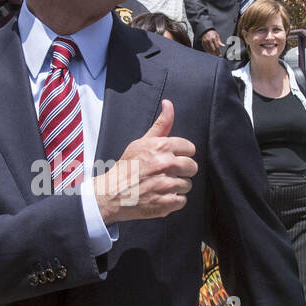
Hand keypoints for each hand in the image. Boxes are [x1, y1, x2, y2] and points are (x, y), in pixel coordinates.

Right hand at [93, 99, 196, 225]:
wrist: (112, 193)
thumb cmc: (127, 167)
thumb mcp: (142, 142)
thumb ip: (161, 124)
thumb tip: (169, 103)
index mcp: (162, 147)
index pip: (190, 148)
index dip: (181, 154)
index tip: (171, 159)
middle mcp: (166, 164)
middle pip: (192, 167)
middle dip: (182, 170)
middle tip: (166, 173)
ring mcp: (167, 184)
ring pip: (187, 184)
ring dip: (177, 186)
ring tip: (161, 185)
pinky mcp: (166, 202)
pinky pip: (182, 200)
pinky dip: (173, 200)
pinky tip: (161, 196)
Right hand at [200, 29, 223, 54]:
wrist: (206, 30)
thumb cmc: (212, 33)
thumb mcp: (217, 36)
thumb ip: (220, 42)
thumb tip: (223, 46)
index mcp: (214, 38)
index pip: (217, 46)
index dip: (219, 51)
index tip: (220, 55)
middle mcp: (209, 40)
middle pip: (213, 49)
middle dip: (216, 53)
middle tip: (218, 56)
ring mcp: (205, 42)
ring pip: (209, 49)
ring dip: (212, 53)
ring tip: (215, 55)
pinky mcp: (203, 43)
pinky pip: (206, 49)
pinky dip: (208, 51)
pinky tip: (210, 53)